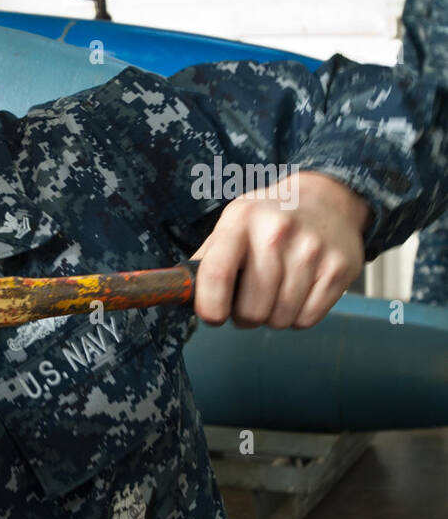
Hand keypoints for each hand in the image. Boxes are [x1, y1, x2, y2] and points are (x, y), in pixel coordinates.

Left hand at [191, 171, 370, 328]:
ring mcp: (313, 250)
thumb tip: (179, 293)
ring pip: (280, 318)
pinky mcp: (339, 268)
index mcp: (241, 220)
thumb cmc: (268, 219)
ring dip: (272, 317)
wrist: (327, 199)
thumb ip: (206, 258)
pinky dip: (298, 318)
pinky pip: (308, 319)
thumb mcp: (232, 224)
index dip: (210, 306)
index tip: (212, 315)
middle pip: (252, 308)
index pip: (217, 272)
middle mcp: (278, 232)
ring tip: (274, 294)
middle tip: (249, 302)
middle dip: (245, 316)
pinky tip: (297, 295)